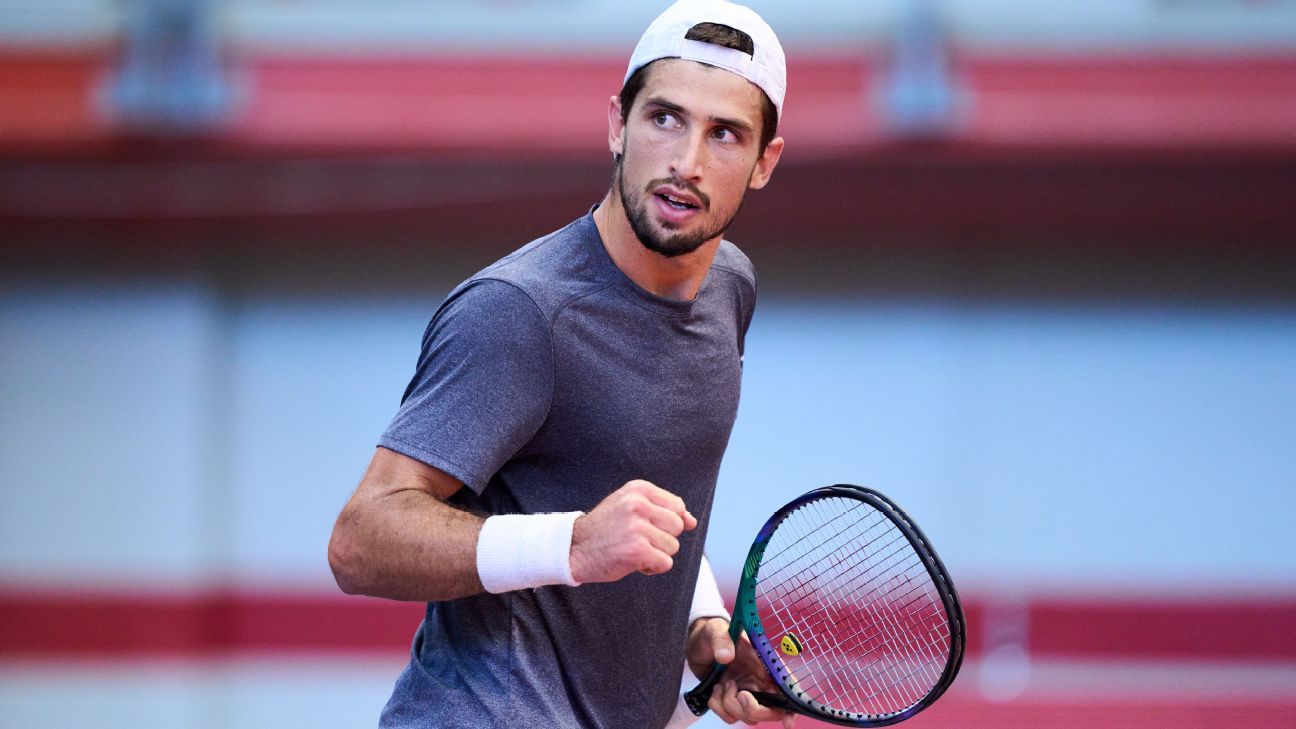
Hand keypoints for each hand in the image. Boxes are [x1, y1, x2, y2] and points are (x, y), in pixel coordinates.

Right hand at [569, 480, 697, 583]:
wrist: (573, 548)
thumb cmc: (606, 528)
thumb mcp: (631, 508)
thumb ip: (663, 510)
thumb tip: (692, 522)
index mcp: (638, 489)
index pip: (677, 506)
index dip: (666, 522)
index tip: (646, 527)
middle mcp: (638, 504)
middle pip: (677, 526)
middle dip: (663, 538)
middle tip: (639, 540)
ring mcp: (637, 527)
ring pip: (672, 546)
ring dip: (656, 554)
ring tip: (633, 550)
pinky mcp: (637, 550)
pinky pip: (665, 563)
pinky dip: (652, 567)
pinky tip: (634, 563)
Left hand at [687, 617, 795, 727]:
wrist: (695, 643)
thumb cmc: (712, 633)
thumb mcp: (715, 630)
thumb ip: (722, 640)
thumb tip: (726, 656)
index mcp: (763, 664)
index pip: (785, 688)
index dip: (791, 707)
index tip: (788, 721)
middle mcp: (758, 682)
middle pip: (769, 711)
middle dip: (753, 709)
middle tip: (740, 694)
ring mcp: (745, 693)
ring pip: (747, 717)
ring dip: (730, 704)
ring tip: (722, 684)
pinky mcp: (730, 701)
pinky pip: (729, 717)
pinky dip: (718, 707)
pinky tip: (715, 689)